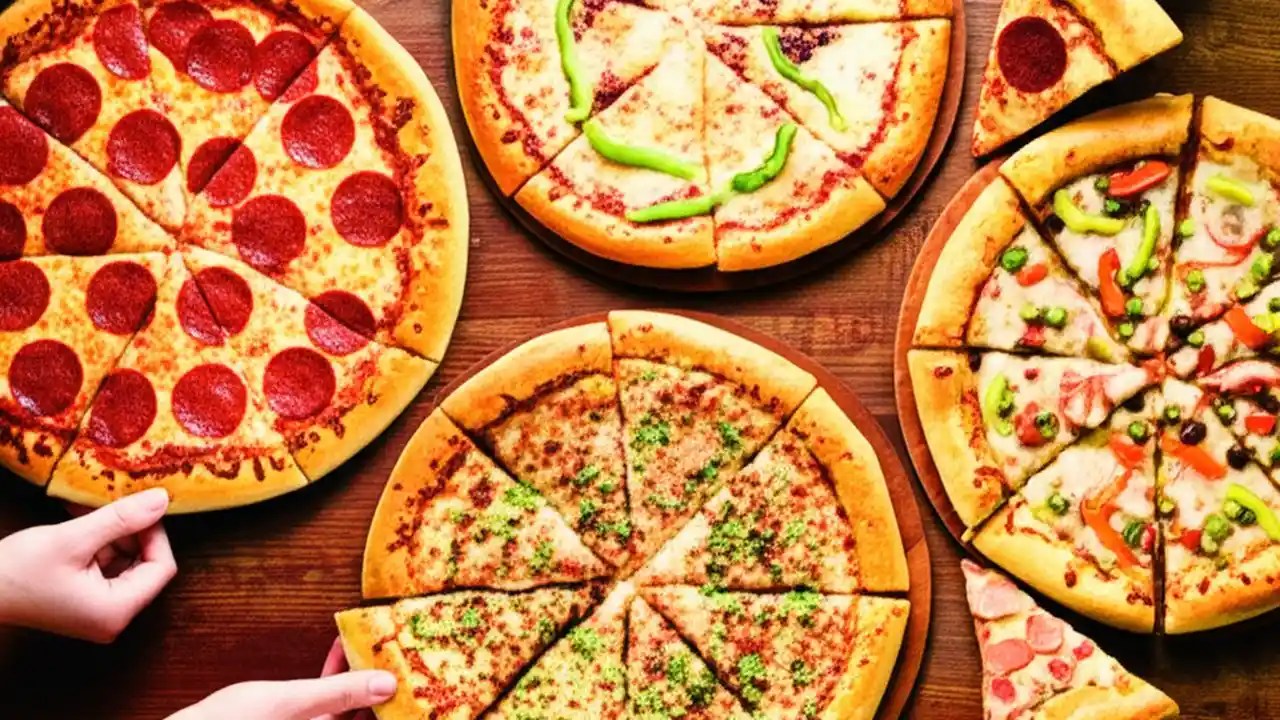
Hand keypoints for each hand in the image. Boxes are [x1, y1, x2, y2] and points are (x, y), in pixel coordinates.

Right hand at [0, 487, 176, 642]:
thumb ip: (121, 518)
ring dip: (110, 532)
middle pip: (146, 564)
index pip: (161, 567)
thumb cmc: (16, 571)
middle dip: (130, 531)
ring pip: (125, 561)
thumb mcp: (73, 538)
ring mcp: (98, 610)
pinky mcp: (83, 600)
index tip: (137, 508)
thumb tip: (163, 500)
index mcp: (116, 611)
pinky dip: (96, 541)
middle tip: (110, 505)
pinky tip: (77, 520)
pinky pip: (104, 566)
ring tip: (85, 510)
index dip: (154, 534)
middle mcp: (112, 617)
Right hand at [168, 638, 395, 719]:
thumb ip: (339, 693)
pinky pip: (326, 704)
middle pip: (364, 714)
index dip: (397, 703)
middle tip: (399, 650)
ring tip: (373, 642)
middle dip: (380, 685)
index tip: (415, 675)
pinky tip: (339, 651)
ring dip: (359, 677)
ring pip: (346, 708)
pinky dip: (335, 680)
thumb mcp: (290, 702)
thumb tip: (387, 683)